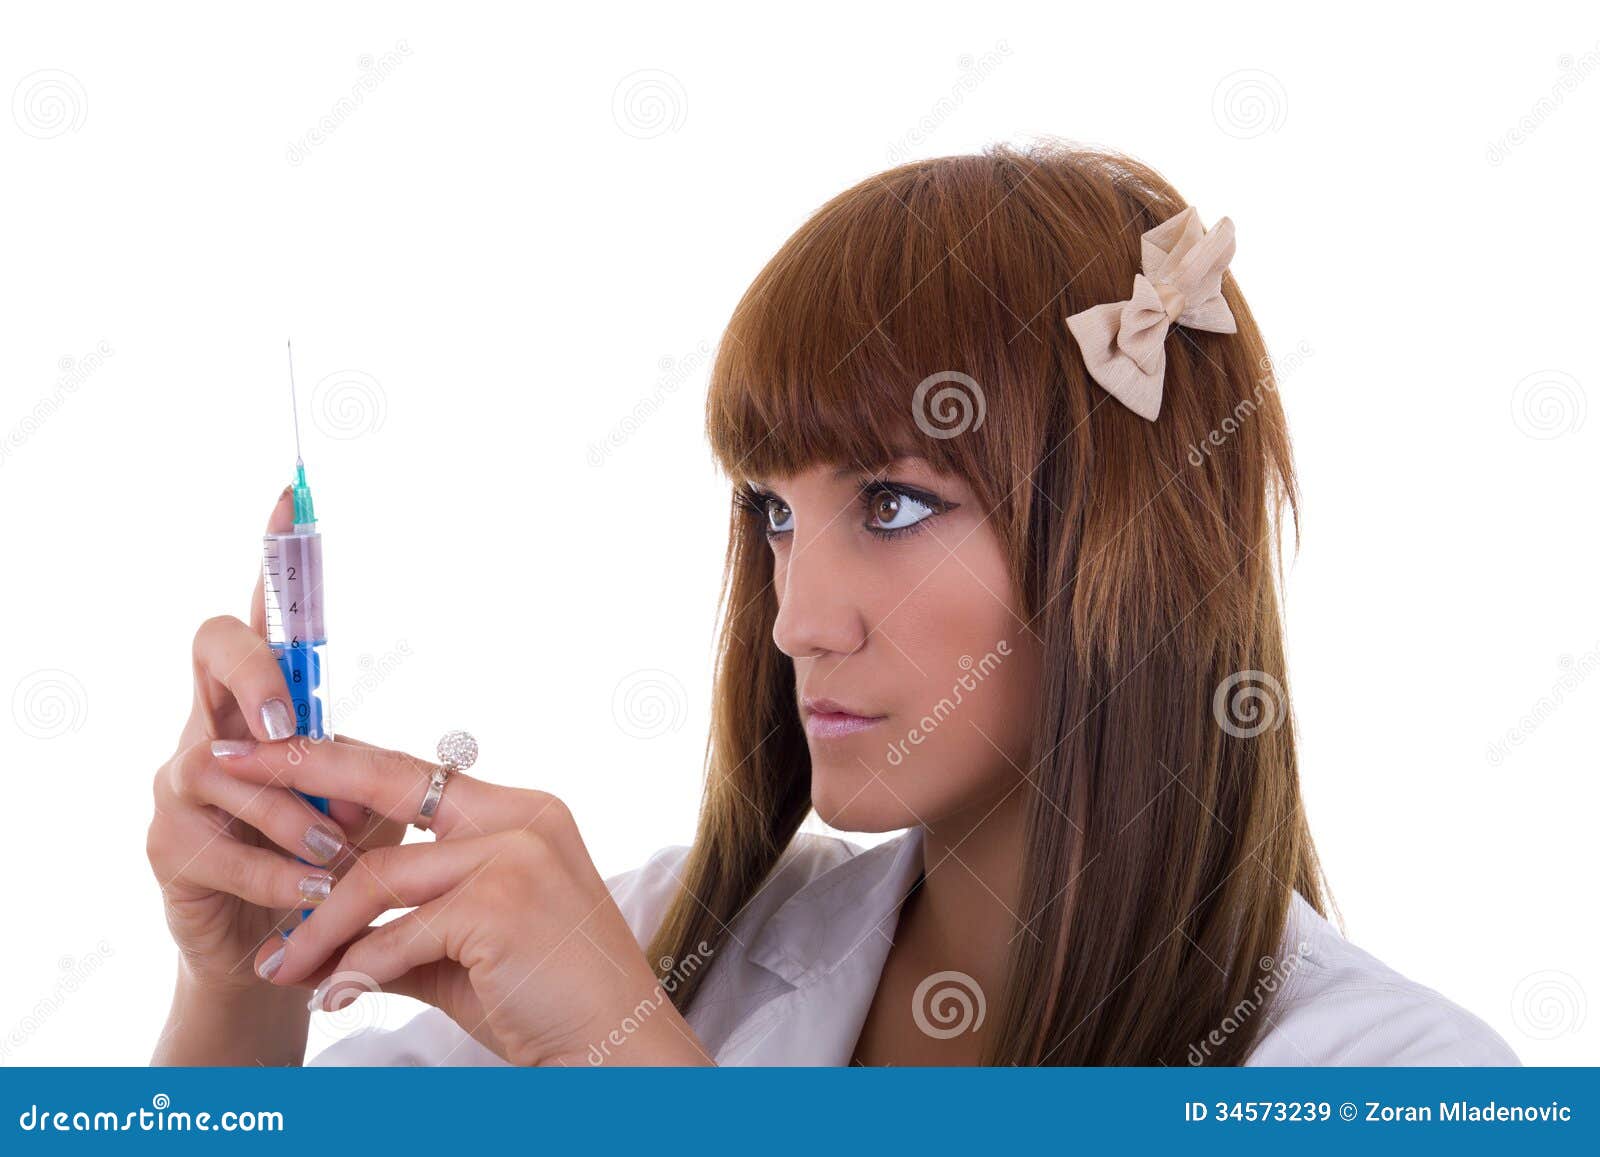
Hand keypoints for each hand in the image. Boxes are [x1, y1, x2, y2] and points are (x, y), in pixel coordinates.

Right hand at [144, 488, 407, 995]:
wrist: (278, 954)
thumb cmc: (329, 860)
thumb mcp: (368, 806)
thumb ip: (377, 772)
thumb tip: (422, 760)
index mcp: (263, 703)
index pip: (263, 615)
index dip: (274, 556)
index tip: (291, 495)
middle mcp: (211, 725)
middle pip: (213, 649)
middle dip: (256, 674)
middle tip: (290, 720)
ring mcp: (180, 784)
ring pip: (226, 767)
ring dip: (294, 815)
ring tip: (340, 854)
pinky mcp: (169, 847)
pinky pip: (223, 850)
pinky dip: (279, 874)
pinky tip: (315, 894)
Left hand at [211, 736, 714, 1066]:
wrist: (616, 1051)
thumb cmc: (547, 1002)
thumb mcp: (466, 951)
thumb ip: (401, 924)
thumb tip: (322, 936)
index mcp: (521, 812)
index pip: (412, 773)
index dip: (339, 761)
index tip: (273, 753)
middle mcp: (522, 817)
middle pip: (386, 783)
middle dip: (298, 774)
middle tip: (226, 770)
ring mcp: (516, 854)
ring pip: (376, 877)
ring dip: (316, 929)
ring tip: (277, 967)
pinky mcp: (501, 904)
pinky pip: (395, 935)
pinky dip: (357, 970)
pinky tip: (332, 998)